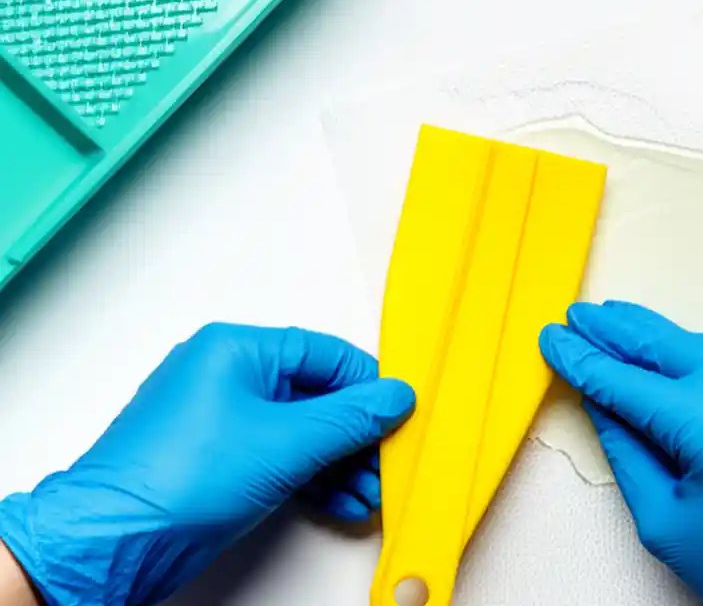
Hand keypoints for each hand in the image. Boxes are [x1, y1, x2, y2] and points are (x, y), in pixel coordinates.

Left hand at [0, 324, 414, 605]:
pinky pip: (280, 457)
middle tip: (389, 460)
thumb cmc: (175, 480)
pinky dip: (313, 478)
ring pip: (301, 431)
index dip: (368, 385)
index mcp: (236, 348)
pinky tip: (341, 501)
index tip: (400, 413)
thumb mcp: (286, 443)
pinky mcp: (218, 460)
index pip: (325, 353)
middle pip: (316, 394)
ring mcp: (220, 420)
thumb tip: (394, 398)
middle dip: (357, 434)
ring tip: (369, 491)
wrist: (113, 542)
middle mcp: (227, 376)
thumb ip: (349, 419)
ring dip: (340, 463)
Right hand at [539, 302, 702, 605]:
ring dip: (672, 343)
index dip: (586, 360)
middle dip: (621, 330)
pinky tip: (695, 363)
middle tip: (585, 316)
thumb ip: (627, 451)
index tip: (558, 341)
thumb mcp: (666, 521)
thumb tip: (600, 399)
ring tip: (630, 331)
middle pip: (671, 345)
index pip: (630, 383)